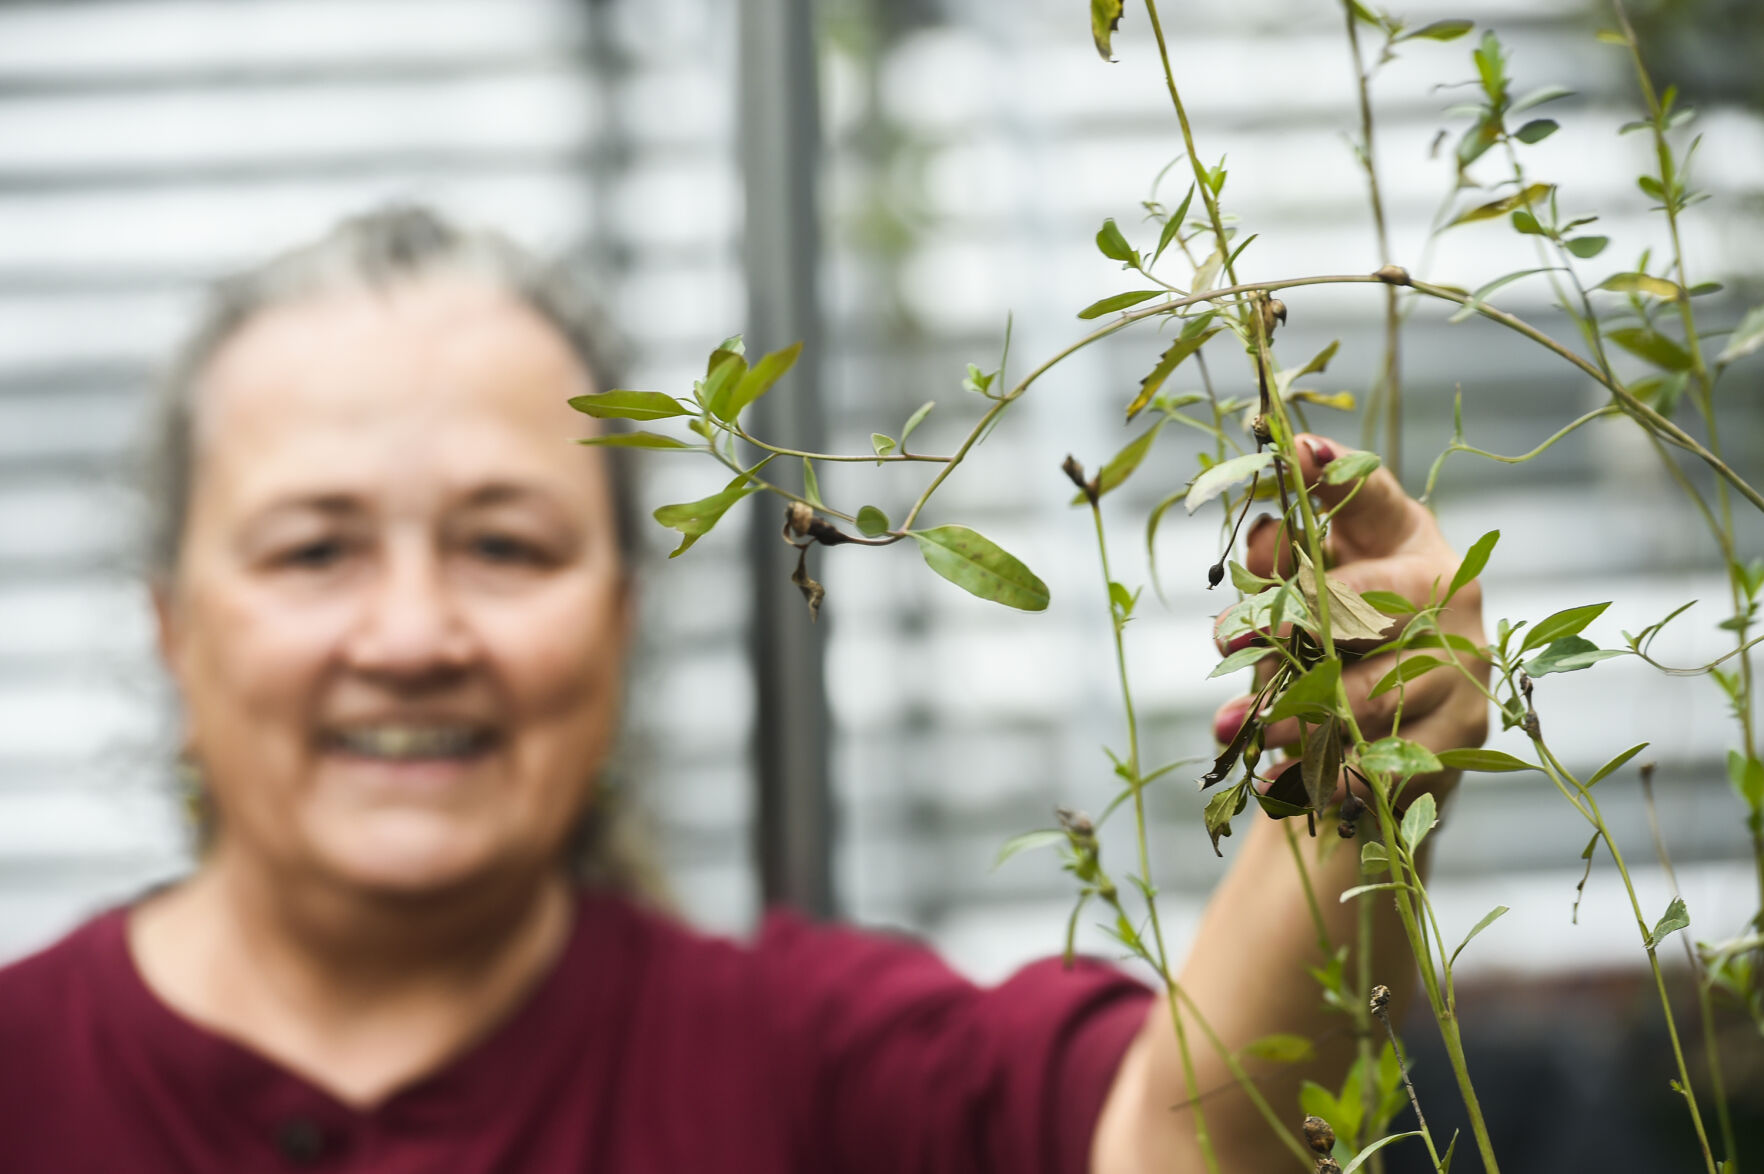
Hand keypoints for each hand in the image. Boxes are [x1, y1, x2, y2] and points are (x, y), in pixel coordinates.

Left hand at [1210, 434, 1489, 795]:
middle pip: (1372, 598)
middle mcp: (1448, 590)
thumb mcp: (1295, 597)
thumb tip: (1263, 529)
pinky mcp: (1461, 729)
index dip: (1335, 473)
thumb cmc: (1327, 645)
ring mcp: (1465, 660)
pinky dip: (1325, 773)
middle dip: (1293, 621)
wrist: (1375, 747)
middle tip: (1227, 638)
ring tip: (1238, 725)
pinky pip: (1389, 755)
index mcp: (1405, 537)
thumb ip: (1276, 563)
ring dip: (1299, 710)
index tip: (1296, 451)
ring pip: (1377, 686)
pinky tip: (1273, 782)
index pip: (1373, 495)